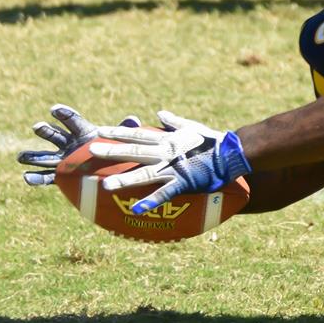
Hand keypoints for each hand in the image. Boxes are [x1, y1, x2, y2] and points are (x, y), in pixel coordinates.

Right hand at [17, 104, 139, 185]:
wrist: (112, 170)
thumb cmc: (116, 150)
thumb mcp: (121, 140)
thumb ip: (124, 131)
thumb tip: (133, 119)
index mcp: (84, 132)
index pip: (73, 121)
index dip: (64, 115)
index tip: (54, 109)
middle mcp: (70, 144)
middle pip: (55, 135)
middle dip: (46, 131)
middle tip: (37, 126)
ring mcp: (63, 159)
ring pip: (45, 156)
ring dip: (32, 156)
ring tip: (20, 157)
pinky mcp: (61, 175)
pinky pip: (47, 177)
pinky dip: (36, 178)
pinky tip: (26, 177)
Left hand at [88, 110, 251, 215]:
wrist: (232, 153)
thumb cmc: (212, 140)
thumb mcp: (191, 127)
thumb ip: (173, 122)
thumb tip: (160, 113)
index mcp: (167, 140)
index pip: (137, 135)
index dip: (118, 132)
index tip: (99, 130)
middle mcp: (165, 153)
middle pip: (134, 151)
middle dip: (112, 151)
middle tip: (92, 150)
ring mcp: (173, 168)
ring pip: (144, 174)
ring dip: (125, 180)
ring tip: (105, 186)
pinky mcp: (183, 183)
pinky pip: (164, 194)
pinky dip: (150, 201)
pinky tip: (136, 209)